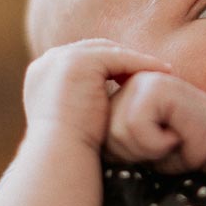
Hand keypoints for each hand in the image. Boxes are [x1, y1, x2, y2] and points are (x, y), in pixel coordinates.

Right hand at [22, 40, 171, 151]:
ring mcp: (61, 59)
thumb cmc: (70, 150)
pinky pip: (119, 57)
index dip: (111, 66)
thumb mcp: (73, 121)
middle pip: (95, 50)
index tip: (135, 76)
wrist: (60, 155)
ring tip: (163, 69)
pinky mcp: (78, 61)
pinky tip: (163, 71)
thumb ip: (81, 106)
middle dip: (124, 58)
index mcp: (42, 74)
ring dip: (137, 59)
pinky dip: (142, 63)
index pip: (83, 60)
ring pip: (109, 51)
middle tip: (153, 68)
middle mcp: (48, 62)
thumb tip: (99, 105)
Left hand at [105, 71, 205, 172]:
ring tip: (169, 138)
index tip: (152, 148)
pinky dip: (156, 142)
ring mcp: (143, 81)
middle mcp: (129, 83)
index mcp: (121, 95)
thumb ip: (113, 140)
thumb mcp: (139, 147)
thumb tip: (83, 146)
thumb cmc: (179, 149)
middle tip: (162, 144)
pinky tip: (175, 134)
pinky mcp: (157, 86)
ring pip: (118, 130)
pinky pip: (136, 124)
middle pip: (105, 132)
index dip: (123, 152)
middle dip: (133, 151)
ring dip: (147, 147)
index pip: (97, 132)